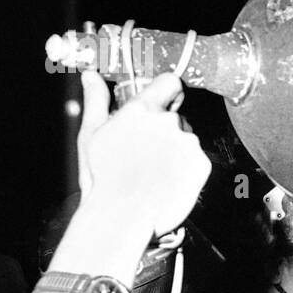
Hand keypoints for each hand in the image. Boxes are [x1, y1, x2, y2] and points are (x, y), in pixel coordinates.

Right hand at [77, 69, 210, 236]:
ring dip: (175, 149)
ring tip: (153, 171)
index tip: (164, 100)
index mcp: (142, 110)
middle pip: (175, 117)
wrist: (123, 216)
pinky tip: (167, 180)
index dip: (167, 90)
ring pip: (186, 139)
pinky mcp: (201, 163)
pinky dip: (186, 168)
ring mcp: (188, 142)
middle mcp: (168, 121)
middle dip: (163, 130)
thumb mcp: (92, 135)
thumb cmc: (103, 177)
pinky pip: (196, 159)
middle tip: (145, 152)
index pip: (169, 82)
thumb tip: (90, 76)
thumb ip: (96, 100)